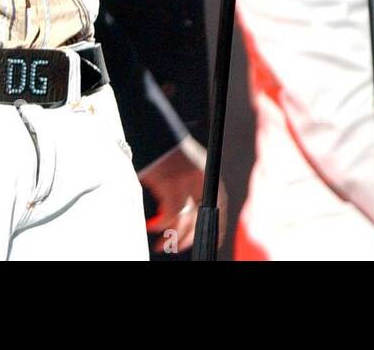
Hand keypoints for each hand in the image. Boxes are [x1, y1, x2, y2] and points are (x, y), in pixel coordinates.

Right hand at [138, 135, 226, 254]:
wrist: (153, 126)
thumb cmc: (167, 147)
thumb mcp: (187, 164)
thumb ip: (193, 185)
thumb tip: (188, 213)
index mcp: (208, 172)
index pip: (220, 206)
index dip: (218, 227)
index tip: (212, 241)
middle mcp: (201, 177)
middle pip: (201, 217)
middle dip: (190, 237)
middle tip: (178, 246)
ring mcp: (186, 180)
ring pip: (184, 219)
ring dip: (172, 236)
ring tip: (162, 244)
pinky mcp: (169, 182)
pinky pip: (169, 214)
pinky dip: (160, 224)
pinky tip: (153, 225)